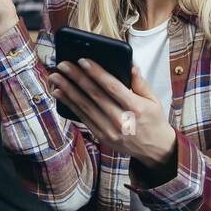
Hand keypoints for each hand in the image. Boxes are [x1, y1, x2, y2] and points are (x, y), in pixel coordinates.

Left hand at [47, 59, 176, 173]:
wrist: (154, 149)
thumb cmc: (153, 120)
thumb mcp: (154, 100)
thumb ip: (141, 84)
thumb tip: (131, 67)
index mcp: (136, 108)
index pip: (112, 87)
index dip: (96, 73)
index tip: (83, 60)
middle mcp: (121, 119)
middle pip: (94, 95)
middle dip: (76, 78)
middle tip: (63, 65)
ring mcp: (109, 130)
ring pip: (85, 106)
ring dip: (68, 90)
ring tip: (55, 77)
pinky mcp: (101, 136)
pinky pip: (83, 118)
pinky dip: (69, 104)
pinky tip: (59, 93)